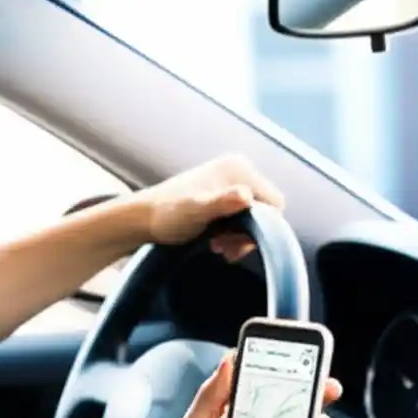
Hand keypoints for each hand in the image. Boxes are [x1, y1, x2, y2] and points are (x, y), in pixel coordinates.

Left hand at [132, 154, 283, 260]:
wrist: (143, 218)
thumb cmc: (167, 215)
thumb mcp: (195, 211)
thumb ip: (220, 202)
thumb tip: (245, 196)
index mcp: (239, 169)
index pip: (274, 203)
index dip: (262, 228)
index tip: (234, 243)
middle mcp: (238, 170)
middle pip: (265, 210)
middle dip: (248, 234)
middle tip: (223, 248)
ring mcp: (230, 181)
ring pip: (253, 216)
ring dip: (239, 236)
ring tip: (217, 247)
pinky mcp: (222, 194)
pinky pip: (241, 216)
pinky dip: (232, 232)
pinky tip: (215, 242)